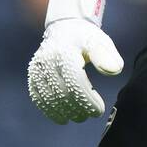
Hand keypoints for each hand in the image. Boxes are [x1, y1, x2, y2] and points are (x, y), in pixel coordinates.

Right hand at [28, 0, 123, 124]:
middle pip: (62, 92)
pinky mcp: (33, 74)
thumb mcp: (100, 42)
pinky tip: (62, 117)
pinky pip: (38, 96)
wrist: (65, 29)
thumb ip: (107, 56)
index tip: (98, 110)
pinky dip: (49, 110)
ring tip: (79, 116)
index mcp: (65, 52)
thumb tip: (113, 71)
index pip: (76, 82)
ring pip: (49, 97)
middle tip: (90, 115)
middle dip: (77, 108)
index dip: (87, 100)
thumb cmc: (87, 38)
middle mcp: (48, 59)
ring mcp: (38, 67)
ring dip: (64, 111)